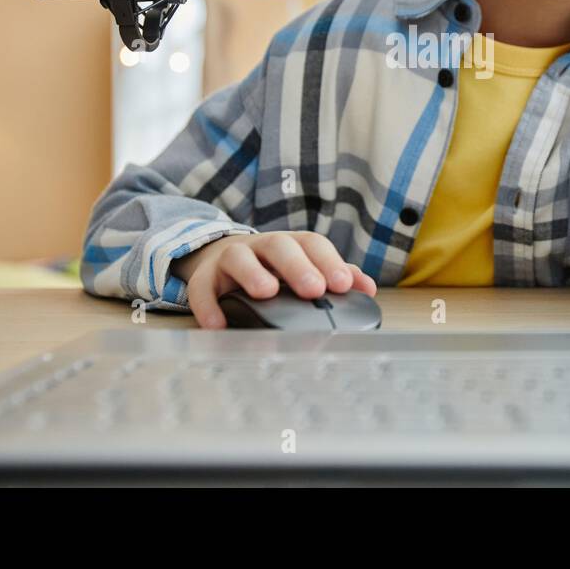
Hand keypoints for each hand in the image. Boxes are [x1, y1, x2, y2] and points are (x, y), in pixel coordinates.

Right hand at [170, 231, 377, 329]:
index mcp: (290, 244)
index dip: (328, 262)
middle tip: (314, 289)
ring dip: (253, 273)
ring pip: (238, 257)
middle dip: (298, 266)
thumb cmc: (272, 268)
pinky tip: (219, 324)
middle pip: (279, 245)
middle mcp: (260, 246)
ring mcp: (230, 259)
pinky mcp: (204, 278)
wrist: (221, 258)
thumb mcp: (303, 267)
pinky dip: (209, 306)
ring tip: (266, 292)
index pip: (312, 244)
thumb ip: (335, 276)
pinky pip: (202, 289)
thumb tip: (367, 288)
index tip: (343, 284)